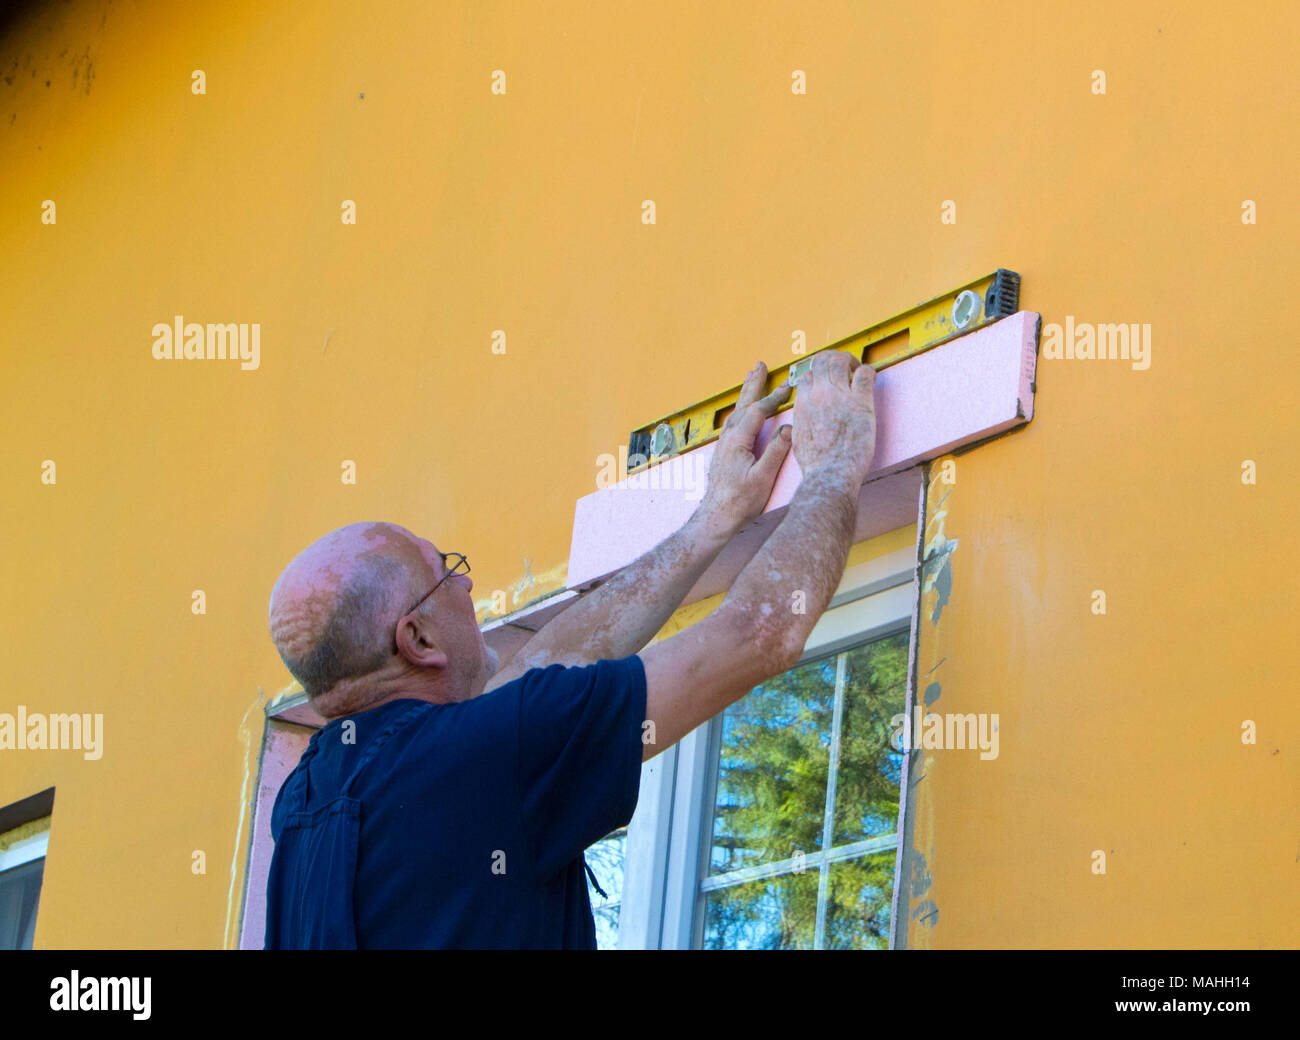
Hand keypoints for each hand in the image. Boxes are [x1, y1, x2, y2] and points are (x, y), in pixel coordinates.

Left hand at [696, 362, 793, 536]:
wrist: (716, 518)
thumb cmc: (739, 502)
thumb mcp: (763, 477)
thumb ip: (776, 451)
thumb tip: (789, 428)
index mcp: (738, 441)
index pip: (758, 411)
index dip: (774, 397)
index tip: (787, 387)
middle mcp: (728, 439)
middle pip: (743, 405)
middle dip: (753, 385)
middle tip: (758, 366)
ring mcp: (724, 446)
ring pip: (737, 413)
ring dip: (746, 395)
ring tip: (752, 381)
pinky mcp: (724, 453)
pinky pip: (734, 423)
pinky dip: (742, 411)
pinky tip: (744, 413)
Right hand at [791, 350, 876, 485]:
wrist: (830, 474)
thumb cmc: (816, 465)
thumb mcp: (798, 441)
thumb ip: (799, 426)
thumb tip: (798, 426)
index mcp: (803, 404)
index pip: (806, 376)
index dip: (816, 374)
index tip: (825, 380)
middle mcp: (819, 395)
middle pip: (822, 360)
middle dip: (832, 359)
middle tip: (842, 367)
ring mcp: (840, 396)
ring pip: (840, 361)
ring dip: (849, 360)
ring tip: (855, 369)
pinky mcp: (861, 402)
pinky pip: (865, 374)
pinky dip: (868, 371)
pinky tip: (870, 378)